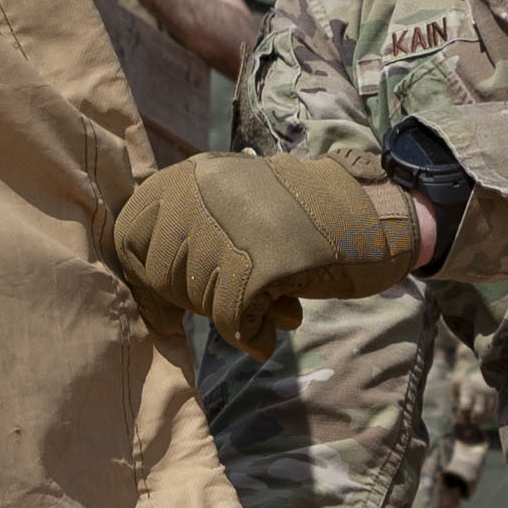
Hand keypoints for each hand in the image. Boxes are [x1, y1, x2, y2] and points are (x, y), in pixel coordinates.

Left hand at [106, 152, 419, 352]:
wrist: (378, 216)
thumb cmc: (305, 221)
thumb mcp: (238, 205)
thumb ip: (190, 230)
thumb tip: (139, 286)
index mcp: (195, 174)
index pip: (130, 232)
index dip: (141, 276)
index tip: (166, 305)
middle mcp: (209, 189)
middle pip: (160, 272)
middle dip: (191, 300)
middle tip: (235, 301)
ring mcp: (237, 222)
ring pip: (197, 296)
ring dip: (231, 314)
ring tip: (273, 303)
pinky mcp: (267, 261)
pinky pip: (234, 319)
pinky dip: (252, 334)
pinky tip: (277, 323)